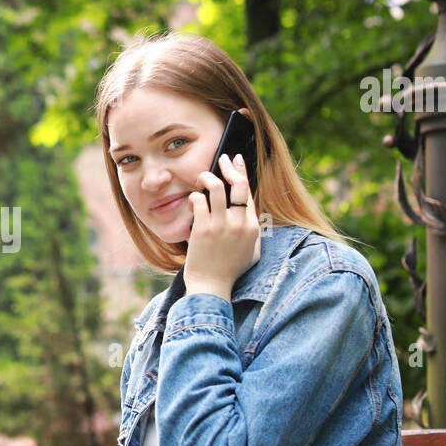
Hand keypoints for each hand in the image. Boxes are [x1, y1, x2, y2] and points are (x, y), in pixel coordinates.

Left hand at [184, 151, 260, 298]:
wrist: (211, 286)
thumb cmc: (230, 271)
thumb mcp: (252, 252)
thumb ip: (253, 231)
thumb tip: (250, 213)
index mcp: (253, 227)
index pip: (249, 192)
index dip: (242, 173)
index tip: (236, 161)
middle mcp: (239, 223)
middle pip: (238, 185)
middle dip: (230, 167)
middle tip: (222, 159)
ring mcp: (221, 225)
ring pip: (216, 188)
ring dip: (207, 178)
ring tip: (201, 178)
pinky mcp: (203, 229)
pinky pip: (198, 201)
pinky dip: (194, 197)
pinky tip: (192, 202)